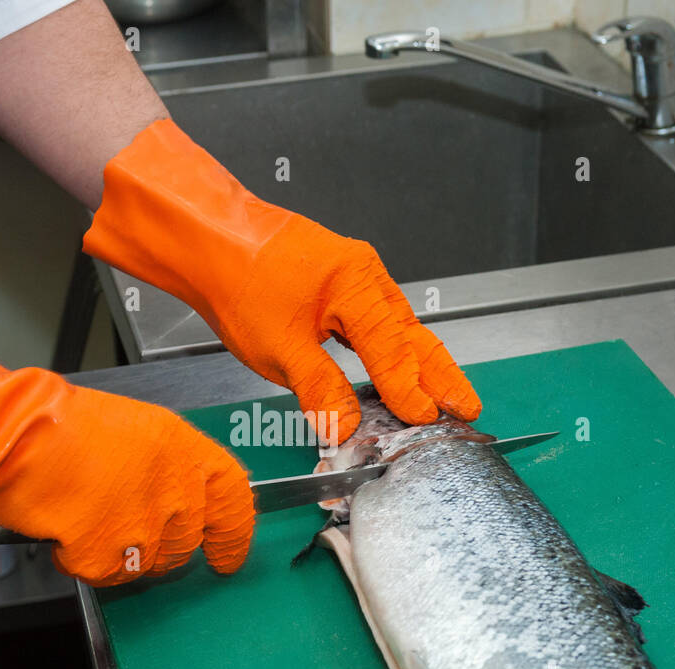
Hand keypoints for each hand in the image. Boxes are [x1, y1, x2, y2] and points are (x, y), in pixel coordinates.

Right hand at [0, 315, 252, 585]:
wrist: (17, 436)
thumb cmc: (65, 423)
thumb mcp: (137, 428)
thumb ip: (167, 465)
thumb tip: (178, 497)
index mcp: (186, 452)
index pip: (234, 502)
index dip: (234, 534)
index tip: (227, 556)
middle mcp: (174, 492)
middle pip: (185, 543)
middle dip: (158, 542)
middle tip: (122, 521)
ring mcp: (143, 529)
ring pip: (146, 565)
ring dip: (119, 552)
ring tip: (86, 513)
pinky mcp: (108, 556)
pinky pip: (104, 574)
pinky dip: (83, 559)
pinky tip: (66, 527)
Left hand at [83, 119, 481, 444]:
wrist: (207, 238)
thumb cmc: (238, 277)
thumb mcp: (278, 347)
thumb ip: (319, 389)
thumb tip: (346, 425)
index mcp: (355, 285)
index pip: (392, 351)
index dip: (410, 390)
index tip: (427, 418)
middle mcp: (363, 275)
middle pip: (412, 335)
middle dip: (441, 375)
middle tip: (467, 407)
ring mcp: (353, 275)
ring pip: (399, 326)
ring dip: (422, 362)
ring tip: (446, 393)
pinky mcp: (338, 280)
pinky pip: (379, 319)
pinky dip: (395, 347)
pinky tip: (399, 365)